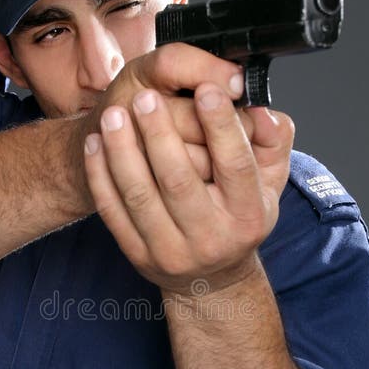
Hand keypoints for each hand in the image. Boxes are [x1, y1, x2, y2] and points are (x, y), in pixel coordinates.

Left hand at [82, 47, 293, 294]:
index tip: (205, 88)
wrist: (211, 279)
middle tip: (144, 97)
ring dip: (121, 151)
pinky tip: (95, 144)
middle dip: (159, 133)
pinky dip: (99, 175)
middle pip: (179, 179)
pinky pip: (112, 211)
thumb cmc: (238, 218)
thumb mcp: (270, 183)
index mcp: (248, 215)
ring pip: (139, 195)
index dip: (220, 125)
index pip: (236, 165)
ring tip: (113, 116)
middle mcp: (212, 237)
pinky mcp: (138, 256)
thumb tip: (260, 110)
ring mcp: (171, 250)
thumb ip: (272, 141)